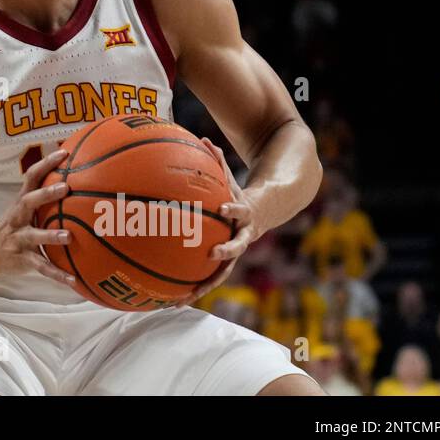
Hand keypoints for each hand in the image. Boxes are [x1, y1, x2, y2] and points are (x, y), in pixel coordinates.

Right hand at [0, 148, 76, 287]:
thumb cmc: (13, 226)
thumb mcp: (22, 209)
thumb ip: (43, 197)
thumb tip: (74, 181)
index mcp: (20, 203)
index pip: (31, 177)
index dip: (46, 163)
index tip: (64, 153)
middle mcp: (18, 218)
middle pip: (29, 201)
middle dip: (46, 194)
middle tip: (66, 187)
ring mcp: (19, 239)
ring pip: (34, 235)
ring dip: (51, 235)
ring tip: (69, 236)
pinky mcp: (22, 259)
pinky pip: (41, 267)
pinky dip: (57, 274)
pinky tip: (73, 280)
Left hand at [178, 136, 259, 306]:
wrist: (268, 214)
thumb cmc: (242, 194)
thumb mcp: (233, 179)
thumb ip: (218, 162)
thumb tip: (203, 139)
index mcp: (244, 215)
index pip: (241, 211)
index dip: (233, 209)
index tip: (223, 207)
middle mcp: (243, 237)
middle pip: (236, 249)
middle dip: (225, 252)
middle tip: (210, 255)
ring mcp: (236, 252)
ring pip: (222, 273)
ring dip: (204, 285)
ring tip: (182, 298)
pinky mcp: (226, 263)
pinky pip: (209, 278)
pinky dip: (194, 288)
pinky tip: (170, 300)